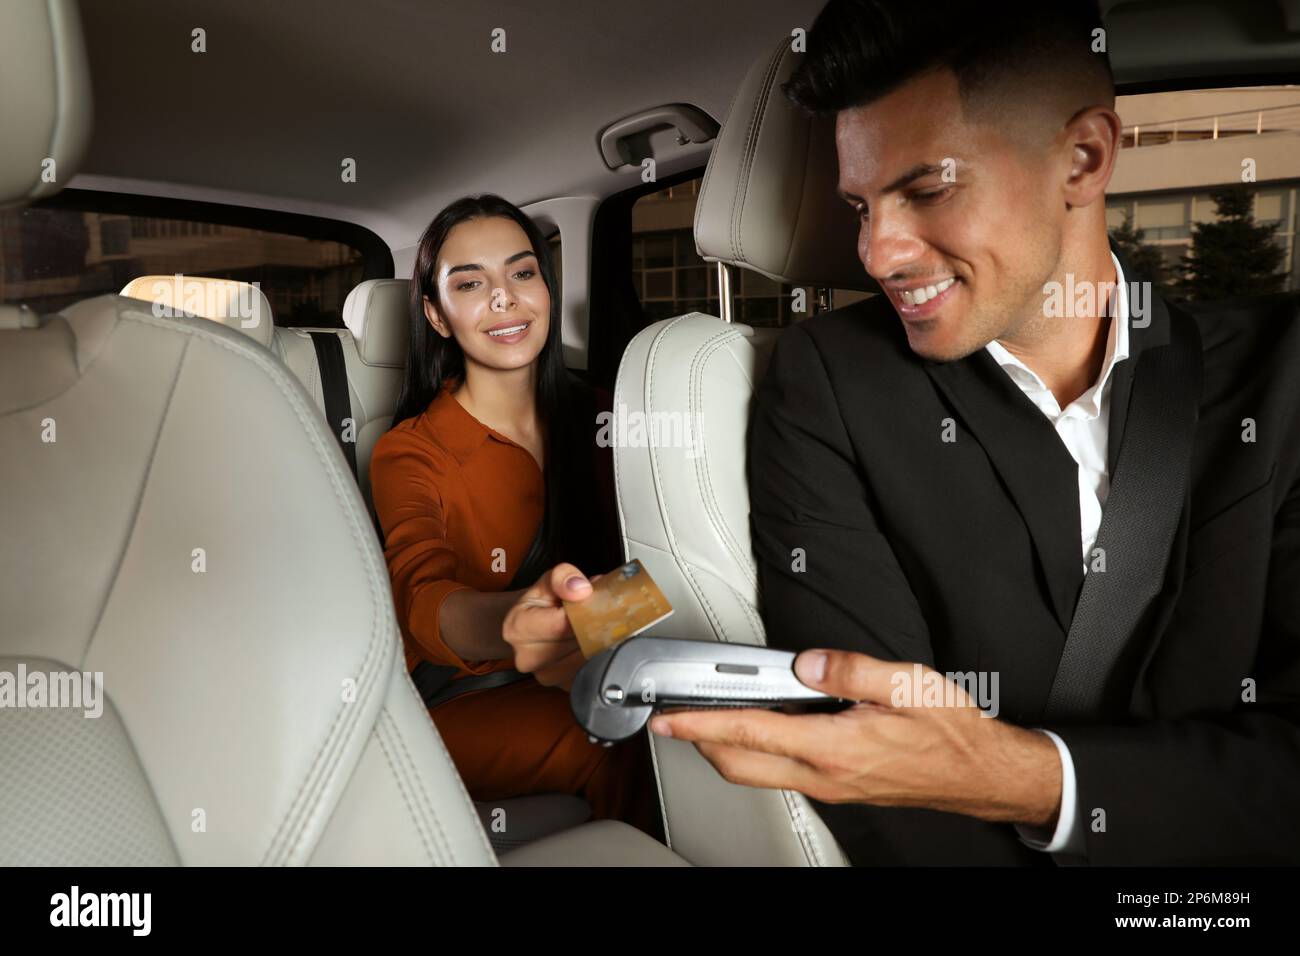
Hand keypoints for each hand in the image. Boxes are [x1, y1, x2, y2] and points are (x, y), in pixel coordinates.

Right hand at [503, 563, 599, 690]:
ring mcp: (546, 676)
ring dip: (599, 640)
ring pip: (589, 657)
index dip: (584, 610)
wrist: (530, 626)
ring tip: (593, 626)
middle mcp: (528, 658)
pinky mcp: (564, 686)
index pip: (563, 623)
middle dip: (595, 625)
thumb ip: (564, 576)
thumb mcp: (548, 579)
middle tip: (599, 611)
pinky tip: (591, 642)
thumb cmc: (540, 603)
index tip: (593, 601)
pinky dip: (598, 654)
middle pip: (579, 642)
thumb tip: (582, 589)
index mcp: (518, 628)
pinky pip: (592, 670)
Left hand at [647, 650, 1062, 826]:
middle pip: (738, 764)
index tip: (667, 717)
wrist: (982, 774)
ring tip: (710, 717)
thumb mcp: (905, 684)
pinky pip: (782, 772)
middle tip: (674, 717)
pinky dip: (757, 751)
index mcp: (832, 747)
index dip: (699, 723)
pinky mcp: (839, 787)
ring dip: (726, 747)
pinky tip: (763, 726)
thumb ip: (848, 669)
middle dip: (699, 741)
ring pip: (758, 772)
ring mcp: (830, 786)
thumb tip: (805, 661)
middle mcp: (823, 775)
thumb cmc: (952, 735)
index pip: (747, 733)